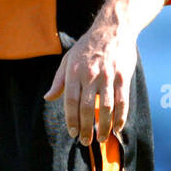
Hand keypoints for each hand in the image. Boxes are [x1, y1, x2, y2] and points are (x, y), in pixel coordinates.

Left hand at [44, 24, 136, 145]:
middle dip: (86, 128)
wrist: (112, 29)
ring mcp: (108, 75)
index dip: (71, 120)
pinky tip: (117, 127)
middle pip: (87, 107)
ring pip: (106, 107)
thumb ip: (58, 81)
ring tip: (101, 138)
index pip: (70, 101)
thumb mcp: (68, 60)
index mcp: (74, 72)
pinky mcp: (123, 76)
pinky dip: (120, 117)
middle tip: (86, 141)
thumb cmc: (87, 47)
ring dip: (103, 126)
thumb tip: (47, 98)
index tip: (73, 133)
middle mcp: (90, 75)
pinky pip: (122, 101)